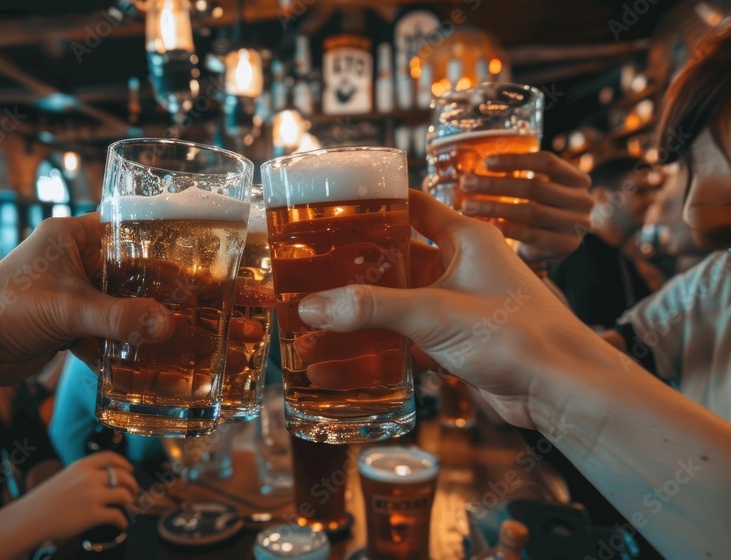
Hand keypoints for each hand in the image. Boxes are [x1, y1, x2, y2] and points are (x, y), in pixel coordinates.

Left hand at [0, 213, 174, 385]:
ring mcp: (67, 293)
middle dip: (153, 291)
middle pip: (125, 272)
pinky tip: (142, 359)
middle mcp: (70, 260)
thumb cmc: (6, 308)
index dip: (157, 244)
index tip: (190, 261)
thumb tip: (168, 326)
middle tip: (190, 303)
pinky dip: (116, 344)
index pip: (125, 231)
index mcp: (70, 236)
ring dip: (136, 320)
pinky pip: (100, 329)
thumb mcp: (70, 309)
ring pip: (114, 304)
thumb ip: (120, 318)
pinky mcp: (62, 323)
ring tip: (174, 332)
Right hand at [22, 451, 138, 543]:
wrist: (30, 517)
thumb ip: (83, 475)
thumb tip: (103, 480)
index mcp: (81, 466)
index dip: (124, 464)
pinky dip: (123, 521)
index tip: (130, 470)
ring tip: (127, 508)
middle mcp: (89, 477)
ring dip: (129, 502)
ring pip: (124, 495)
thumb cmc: (44, 500)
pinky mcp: (92, 515)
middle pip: (123, 476)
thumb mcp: (64, 476)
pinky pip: (118, 516)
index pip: (110, 457)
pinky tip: (121, 524)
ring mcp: (92, 496)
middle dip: (132, 485)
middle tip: (133, 493)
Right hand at [296, 191, 596, 428]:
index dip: (374, 205)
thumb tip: (311, 306)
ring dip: (365, 313)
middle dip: (356, 269)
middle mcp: (463, 266)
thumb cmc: (517, 335)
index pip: (413, 206)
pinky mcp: (460, 341)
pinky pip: (411, 336)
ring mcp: (461, 304)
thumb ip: (370, 308)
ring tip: (318, 320)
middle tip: (311, 271)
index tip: (333, 210)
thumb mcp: (434, 314)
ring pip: (401, 301)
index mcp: (465, 238)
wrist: (561, 390)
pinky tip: (349, 359)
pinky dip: (383, 346)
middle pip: (398, 258)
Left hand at [460, 151, 592, 261]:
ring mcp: (576, 224)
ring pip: (531, 212)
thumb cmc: (540, 208)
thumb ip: (520, 175)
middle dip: (496, 185)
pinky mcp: (566, 245)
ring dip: (494, 207)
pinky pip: (530, 235)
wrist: (553, 245)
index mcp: (577, 178)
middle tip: (466, 183)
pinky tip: (486, 225)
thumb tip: (474, 168)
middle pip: (535, 187)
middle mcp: (582, 199)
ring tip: (467, 206)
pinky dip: (506, 229)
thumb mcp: (539, 188)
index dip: (515, 160)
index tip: (486, 162)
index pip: (547, 161)